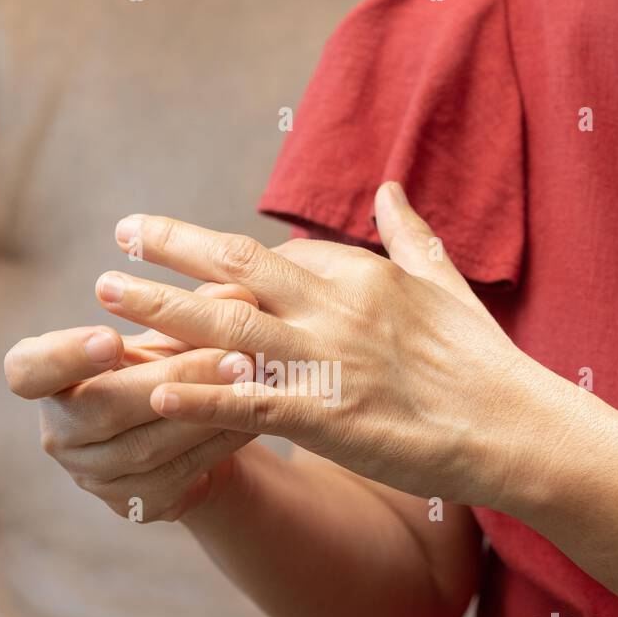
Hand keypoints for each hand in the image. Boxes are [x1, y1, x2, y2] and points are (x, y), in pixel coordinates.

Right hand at [4, 283, 259, 521]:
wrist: (179, 437)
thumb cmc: (160, 367)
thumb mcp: (168, 335)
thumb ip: (189, 312)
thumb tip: (235, 291)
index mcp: (43, 380)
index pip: (27, 371)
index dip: (63, 357)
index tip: (110, 338)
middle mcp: (58, 434)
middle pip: (104, 408)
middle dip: (173, 378)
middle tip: (231, 355)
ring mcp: (93, 477)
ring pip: (149, 445)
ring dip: (206, 410)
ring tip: (252, 378)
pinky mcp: (133, 505)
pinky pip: (180, 473)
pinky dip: (219, 441)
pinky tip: (256, 414)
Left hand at [95, 183, 556, 505]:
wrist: (512, 428)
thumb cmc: (481, 359)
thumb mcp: (444, 281)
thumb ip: (408, 234)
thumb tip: (387, 188)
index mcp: (360, 275)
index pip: (276, 258)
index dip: (224, 262)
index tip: (183, 256)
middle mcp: (335, 308)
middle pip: (235, 267)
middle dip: (170, 249)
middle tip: (119, 236)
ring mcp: (327, 362)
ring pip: (225, 328)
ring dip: (159, 309)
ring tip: (104, 291)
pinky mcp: (326, 418)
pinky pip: (246, 403)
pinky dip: (196, 397)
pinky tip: (150, 392)